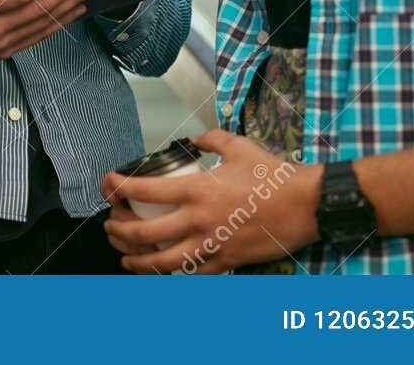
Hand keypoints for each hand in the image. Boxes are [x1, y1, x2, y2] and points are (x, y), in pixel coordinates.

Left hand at [100, 130, 321, 273]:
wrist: (305, 205)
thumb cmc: (272, 175)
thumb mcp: (237, 146)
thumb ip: (209, 139)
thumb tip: (194, 139)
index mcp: (196, 190)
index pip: (143, 192)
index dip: (117, 188)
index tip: (107, 184)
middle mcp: (198, 221)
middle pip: (144, 234)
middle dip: (119, 232)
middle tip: (110, 226)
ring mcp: (211, 245)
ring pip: (163, 263)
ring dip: (137, 261)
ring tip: (124, 257)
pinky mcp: (227, 262)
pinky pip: (192, 274)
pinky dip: (172, 274)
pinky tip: (161, 270)